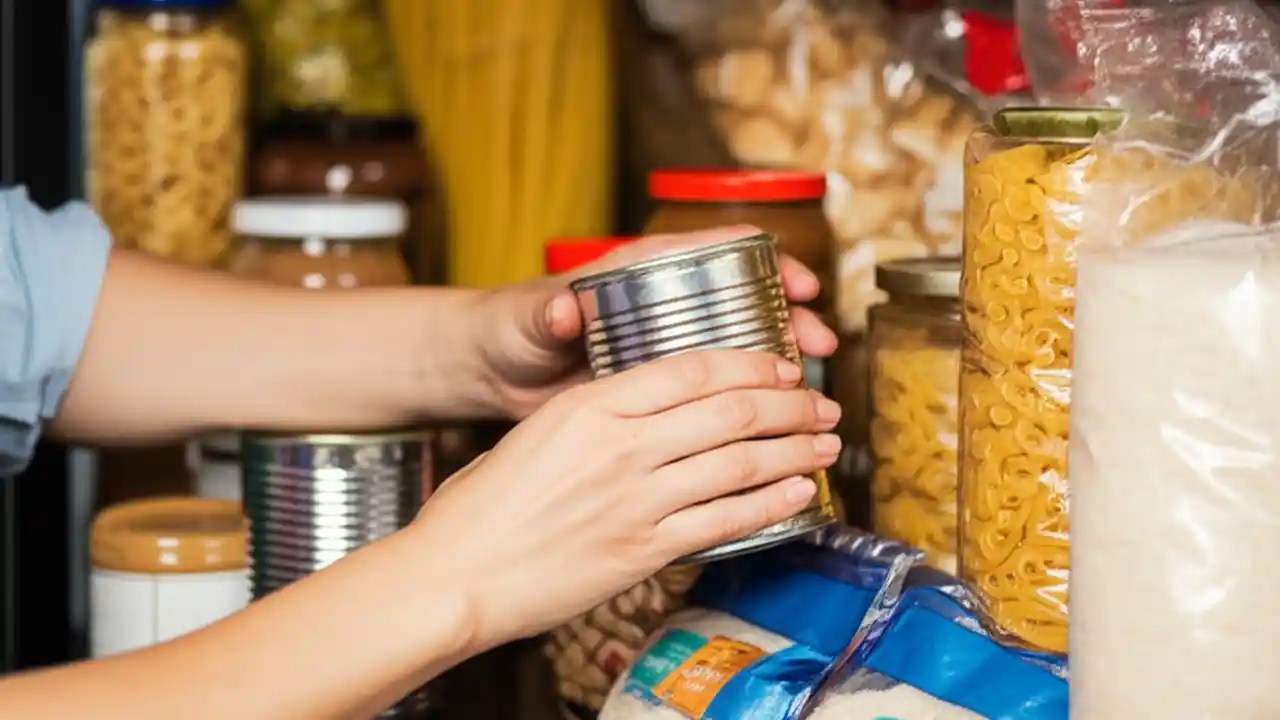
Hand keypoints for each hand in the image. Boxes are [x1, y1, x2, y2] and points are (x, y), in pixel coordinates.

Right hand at [407, 350, 842, 647]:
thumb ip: (592, 418)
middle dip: (790, 405)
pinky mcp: (642, 551)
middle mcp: (621, 445)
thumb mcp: (534, 435)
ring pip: (739, 462)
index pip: (693, 367)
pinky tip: (798, 495)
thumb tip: (640, 414)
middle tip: (820, 406)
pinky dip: (770, 504)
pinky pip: (724, 520)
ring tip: (825, 446)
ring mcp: (635, 500)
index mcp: (591, 406)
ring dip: (793, 451)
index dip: (750, 365)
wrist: (455, 576)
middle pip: (731, 410)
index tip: (780, 368)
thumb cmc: (480, 509)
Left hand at [472, 225, 838, 417]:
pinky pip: (713, 393)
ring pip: (737, 349)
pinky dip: (745, 406)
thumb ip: (544, 312)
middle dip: (789, 320)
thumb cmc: (510, 329)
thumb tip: (563, 309)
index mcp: (639, 272)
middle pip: (743, 301)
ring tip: (812, 391)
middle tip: (822, 346)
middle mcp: (662, 304)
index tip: (802, 285)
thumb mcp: (527, 318)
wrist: (493, 376)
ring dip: (778, 366)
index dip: (767, 262)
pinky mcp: (660, 391)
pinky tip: (772, 431)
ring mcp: (665, 348)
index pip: (718, 251)